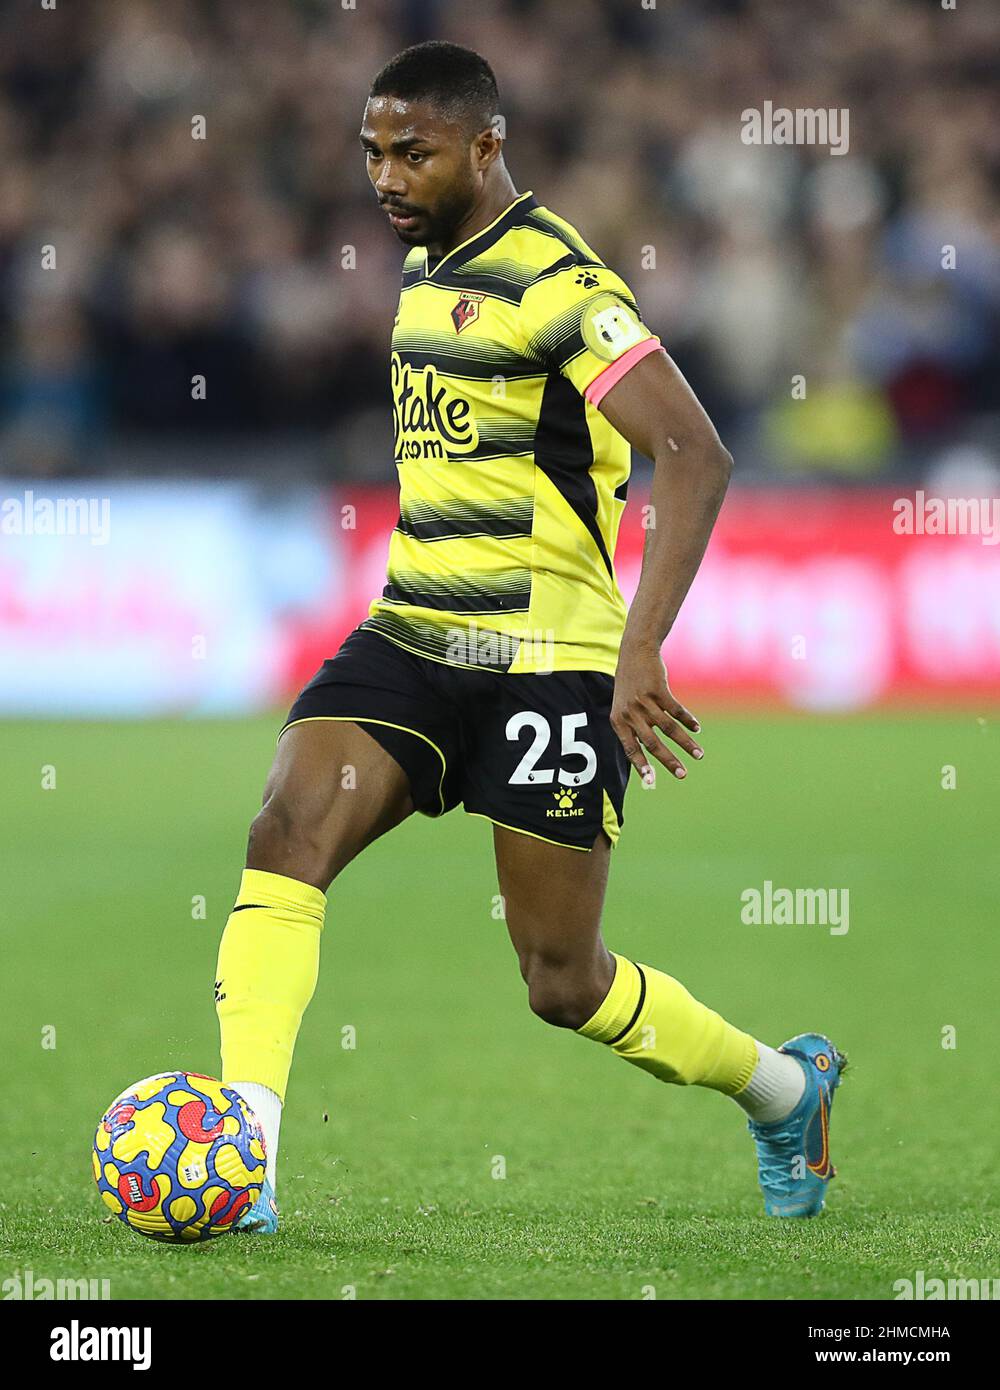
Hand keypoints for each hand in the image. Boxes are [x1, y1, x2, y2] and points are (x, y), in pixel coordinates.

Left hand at [610, 640, 703, 782]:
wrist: (634, 653)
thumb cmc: (630, 685)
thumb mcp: (623, 707)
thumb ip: (633, 728)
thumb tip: (648, 754)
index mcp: (618, 721)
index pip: (630, 749)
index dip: (642, 766)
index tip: (652, 781)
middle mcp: (630, 713)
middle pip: (652, 743)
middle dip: (668, 761)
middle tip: (682, 775)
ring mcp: (643, 701)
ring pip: (668, 728)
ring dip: (686, 743)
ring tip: (699, 755)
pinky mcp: (658, 690)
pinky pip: (676, 710)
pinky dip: (688, 721)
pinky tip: (697, 728)